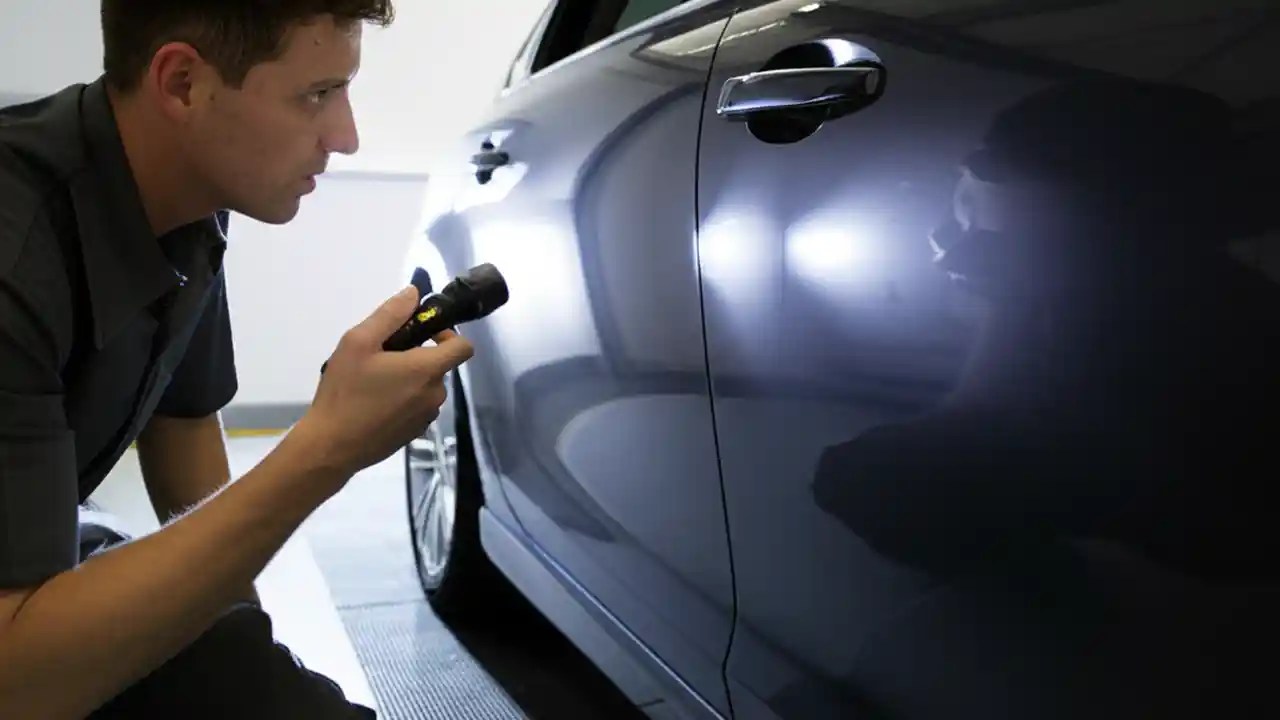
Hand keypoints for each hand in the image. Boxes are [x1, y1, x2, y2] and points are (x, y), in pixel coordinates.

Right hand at [296, 285, 473, 480]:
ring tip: (374, 382)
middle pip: (440, 366)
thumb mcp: (359, 342)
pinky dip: (404, 400)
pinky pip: (418, 407)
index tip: (422, 334)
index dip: (448, 334)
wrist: (331, 446)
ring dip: (410, 379)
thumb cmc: (345, 391)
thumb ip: (390, 315)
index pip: (463, 347)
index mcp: (427, 370)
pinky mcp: (415, 434)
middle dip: (418, 356)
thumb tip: (414, 294)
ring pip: (428, 387)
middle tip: (382, 358)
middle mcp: (435, 395)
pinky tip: (375, 404)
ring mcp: (426, 417)